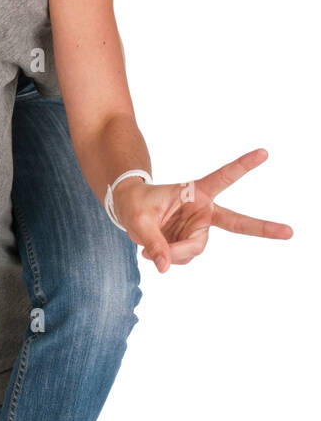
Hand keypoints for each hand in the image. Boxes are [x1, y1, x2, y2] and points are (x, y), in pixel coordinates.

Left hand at [114, 149, 292, 272]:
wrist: (130, 212)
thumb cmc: (135, 205)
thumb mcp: (137, 221)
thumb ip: (152, 243)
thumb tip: (165, 267)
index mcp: (195, 192)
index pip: (223, 177)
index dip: (243, 166)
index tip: (263, 153)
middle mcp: (203, 211)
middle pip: (237, 222)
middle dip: (263, 228)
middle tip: (289, 232)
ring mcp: (199, 229)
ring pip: (194, 251)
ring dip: (174, 254)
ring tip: (151, 247)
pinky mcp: (191, 243)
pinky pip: (183, 259)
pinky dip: (169, 259)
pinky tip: (156, 251)